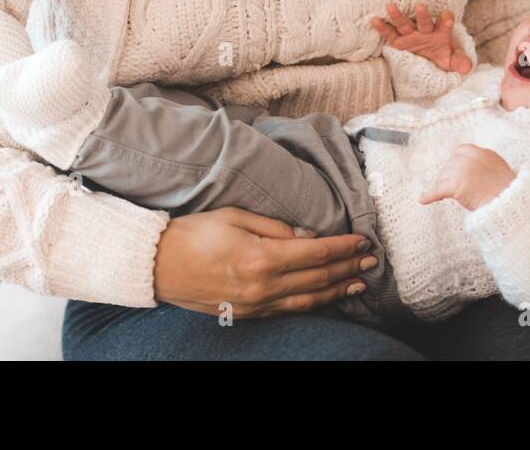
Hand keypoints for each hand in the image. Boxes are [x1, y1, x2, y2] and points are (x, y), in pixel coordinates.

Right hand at [151, 207, 378, 318]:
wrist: (157, 265)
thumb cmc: (194, 233)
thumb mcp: (235, 216)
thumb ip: (275, 226)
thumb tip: (308, 235)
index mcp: (262, 258)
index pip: (316, 253)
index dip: (343, 247)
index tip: (363, 240)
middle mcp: (263, 286)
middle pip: (318, 278)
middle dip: (348, 268)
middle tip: (372, 260)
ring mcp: (256, 305)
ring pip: (308, 300)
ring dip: (337, 291)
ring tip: (358, 283)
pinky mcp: (249, 314)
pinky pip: (289, 310)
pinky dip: (313, 304)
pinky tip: (326, 297)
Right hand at [371, 1, 472, 74]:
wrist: (431, 61)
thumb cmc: (443, 56)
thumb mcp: (452, 61)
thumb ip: (460, 62)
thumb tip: (467, 67)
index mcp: (441, 33)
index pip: (445, 24)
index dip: (446, 20)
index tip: (447, 17)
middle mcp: (425, 31)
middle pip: (424, 22)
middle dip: (423, 15)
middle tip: (421, 6)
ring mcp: (412, 35)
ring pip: (405, 25)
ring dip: (398, 16)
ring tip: (390, 6)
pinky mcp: (400, 42)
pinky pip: (391, 35)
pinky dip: (383, 28)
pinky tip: (375, 20)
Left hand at [419, 144, 516, 210]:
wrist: (509, 201)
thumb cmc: (503, 186)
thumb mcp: (493, 162)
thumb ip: (479, 158)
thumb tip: (464, 157)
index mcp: (474, 150)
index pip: (456, 155)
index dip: (457, 167)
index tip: (462, 176)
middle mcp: (464, 158)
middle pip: (447, 169)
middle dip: (452, 180)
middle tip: (468, 190)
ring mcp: (458, 171)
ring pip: (443, 180)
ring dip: (449, 190)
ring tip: (467, 196)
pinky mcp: (454, 186)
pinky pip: (437, 191)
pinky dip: (429, 196)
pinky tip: (423, 199)